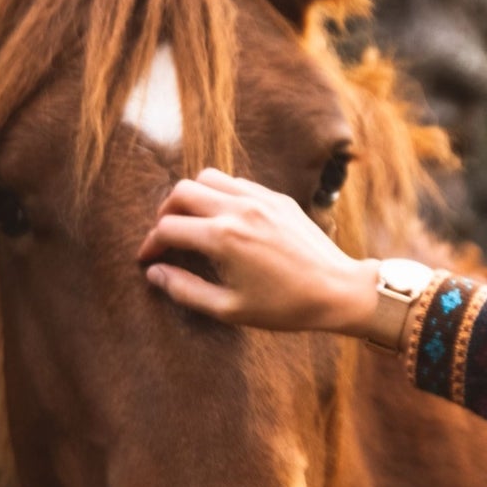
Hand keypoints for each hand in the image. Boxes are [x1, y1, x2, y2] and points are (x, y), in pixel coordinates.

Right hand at [137, 168, 380, 335]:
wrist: (338, 290)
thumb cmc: (285, 307)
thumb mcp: (230, 309)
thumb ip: (186, 290)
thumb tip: (155, 273)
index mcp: (223, 238)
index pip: (168, 229)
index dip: (150, 245)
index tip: (148, 259)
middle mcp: (238, 209)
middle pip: (181, 193)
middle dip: (165, 214)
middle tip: (166, 236)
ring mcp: (259, 199)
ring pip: (208, 178)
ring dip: (192, 197)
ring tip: (192, 222)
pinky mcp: (277, 197)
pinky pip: (237, 183)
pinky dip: (220, 194)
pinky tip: (224, 218)